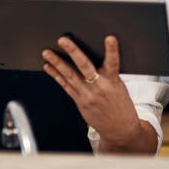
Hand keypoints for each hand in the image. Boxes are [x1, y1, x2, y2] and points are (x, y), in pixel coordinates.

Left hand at [42, 35, 144, 150]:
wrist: (120, 130)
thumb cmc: (121, 107)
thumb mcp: (120, 87)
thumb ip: (108, 73)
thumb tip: (97, 58)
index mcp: (113, 82)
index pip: (114, 63)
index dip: (112, 50)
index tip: (110, 38)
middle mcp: (99, 87)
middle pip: (84, 67)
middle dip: (73, 52)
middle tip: (63, 40)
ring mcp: (87, 95)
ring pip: (70, 76)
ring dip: (57, 63)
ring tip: (47, 53)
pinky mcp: (79, 102)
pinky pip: (65, 86)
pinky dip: (56, 76)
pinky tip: (49, 67)